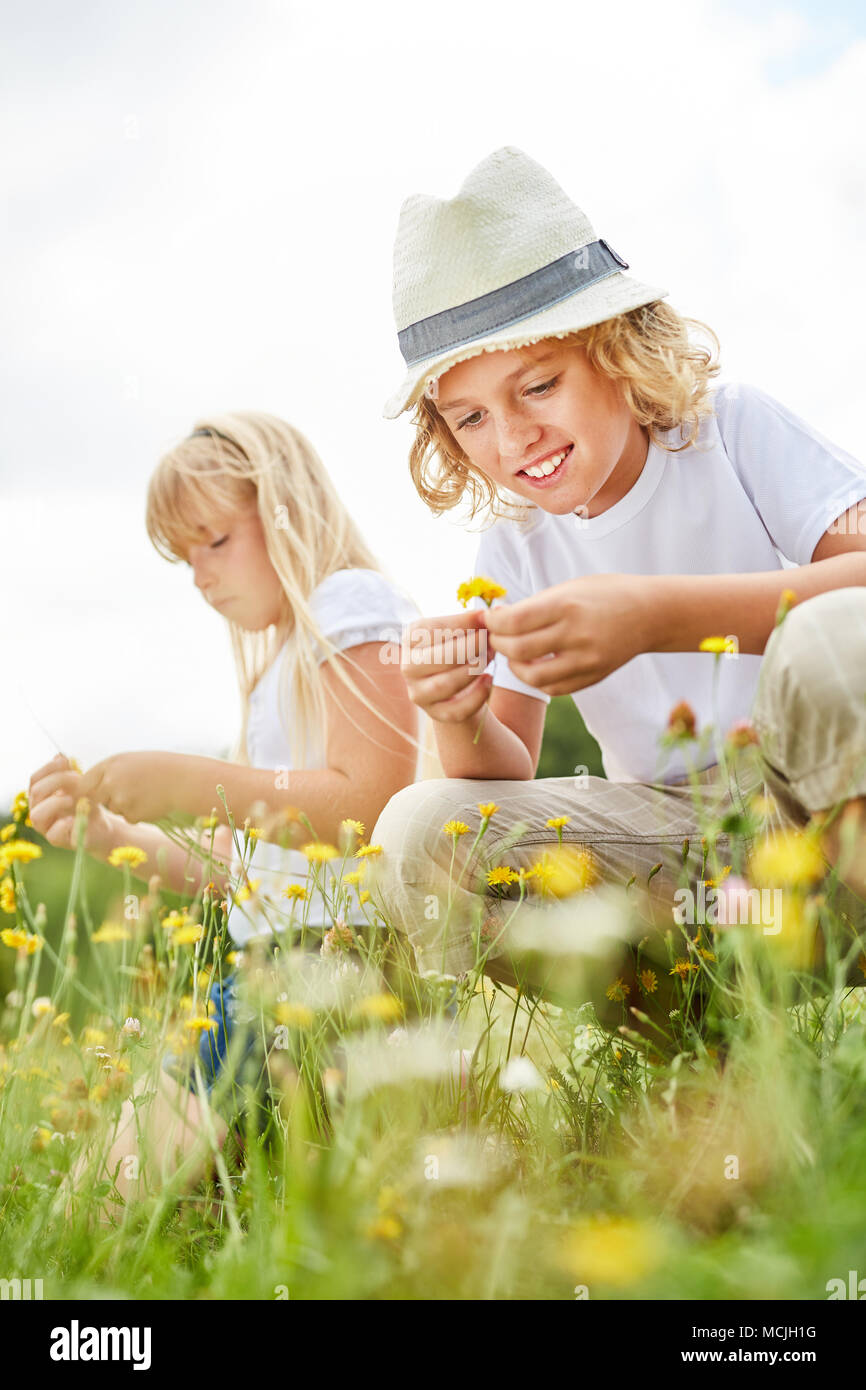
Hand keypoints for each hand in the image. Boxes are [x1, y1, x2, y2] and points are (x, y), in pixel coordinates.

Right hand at [28, 753, 120, 853]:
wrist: (101, 825)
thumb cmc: (88, 803)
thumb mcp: (81, 784)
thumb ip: (70, 772)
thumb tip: (59, 756)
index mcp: (41, 795)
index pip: (35, 779)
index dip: (48, 768)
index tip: (65, 761)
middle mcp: (39, 810)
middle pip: (36, 792)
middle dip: (56, 781)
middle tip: (77, 779)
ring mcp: (46, 826)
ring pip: (37, 814)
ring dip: (55, 803)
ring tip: (71, 799)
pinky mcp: (57, 840)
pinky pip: (53, 834)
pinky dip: (64, 824)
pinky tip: (75, 817)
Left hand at [76, 751, 182, 823]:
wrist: (183, 779)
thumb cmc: (157, 768)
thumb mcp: (129, 761)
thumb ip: (107, 773)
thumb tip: (86, 789)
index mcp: (109, 765)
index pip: (84, 784)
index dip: (88, 790)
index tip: (96, 793)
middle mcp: (111, 781)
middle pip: (95, 799)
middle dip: (107, 799)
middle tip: (128, 791)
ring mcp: (120, 799)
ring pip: (113, 809)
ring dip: (124, 806)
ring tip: (145, 793)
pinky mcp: (131, 814)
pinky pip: (128, 818)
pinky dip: (138, 813)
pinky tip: (151, 802)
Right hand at [401, 610, 492, 724]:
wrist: (456, 688)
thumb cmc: (458, 650)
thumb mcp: (461, 633)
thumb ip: (474, 622)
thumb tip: (496, 610)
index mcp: (410, 639)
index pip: (431, 630)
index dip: (461, 623)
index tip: (485, 618)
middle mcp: (408, 666)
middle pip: (438, 658)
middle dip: (469, 648)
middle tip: (489, 640)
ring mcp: (418, 692)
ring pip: (446, 684)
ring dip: (474, 669)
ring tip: (489, 657)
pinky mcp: (434, 713)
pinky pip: (457, 709)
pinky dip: (477, 695)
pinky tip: (489, 680)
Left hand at [481, 574, 652, 696]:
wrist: (650, 613)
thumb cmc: (605, 594)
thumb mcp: (570, 588)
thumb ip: (536, 605)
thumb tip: (498, 618)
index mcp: (567, 605)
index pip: (514, 621)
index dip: (494, 622)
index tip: (490, 618)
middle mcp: (577, 634)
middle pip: (518, 650)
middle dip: (498, 644)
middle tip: (496, 637)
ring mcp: (586, 660)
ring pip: (533, 677)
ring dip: (514, 667)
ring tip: (513, 655)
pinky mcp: (593, 677)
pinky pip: (554, 688)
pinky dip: (537, 681)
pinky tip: (534, 666)